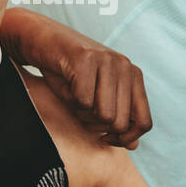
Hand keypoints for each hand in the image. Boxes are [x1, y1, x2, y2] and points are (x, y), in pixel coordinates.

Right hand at [7, 11, 152, 148]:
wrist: (41, 41)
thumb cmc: (69, 73)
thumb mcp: (96, 98)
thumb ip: (117, 119)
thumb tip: (134, 146)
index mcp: (134, 76)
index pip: (144, 122)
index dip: (125, 139)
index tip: (106, 138)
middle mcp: (126, 66)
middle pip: (120, 123)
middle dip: (96, 126)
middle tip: (81, 110)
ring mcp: (107, 61)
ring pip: (103, 115)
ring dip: (82, 114)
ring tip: (74, 96)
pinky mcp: (86, 59)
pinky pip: (82, 101)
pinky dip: (69, 100)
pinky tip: (65, 84)